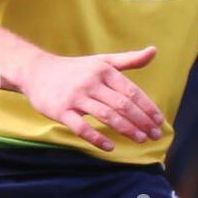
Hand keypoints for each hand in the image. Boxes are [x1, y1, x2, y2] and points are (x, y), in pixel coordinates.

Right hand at [18, 46, 164, 151]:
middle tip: (155, 135)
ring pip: (106, 116)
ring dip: (126, 129)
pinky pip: (81, 127)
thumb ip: (129, 59)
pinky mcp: (61, 111)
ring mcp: (76, 97)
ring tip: (140, 139)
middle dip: (142, 121)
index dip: (147, 107)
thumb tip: (154, 51)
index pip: (131, 91)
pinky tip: (110, 147)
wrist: (37, 71)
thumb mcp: (102, 61)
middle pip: (122, 105)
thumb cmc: (76, 69)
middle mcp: (92, 83)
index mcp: (104, 71)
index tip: (159, 121)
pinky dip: (96, 138)